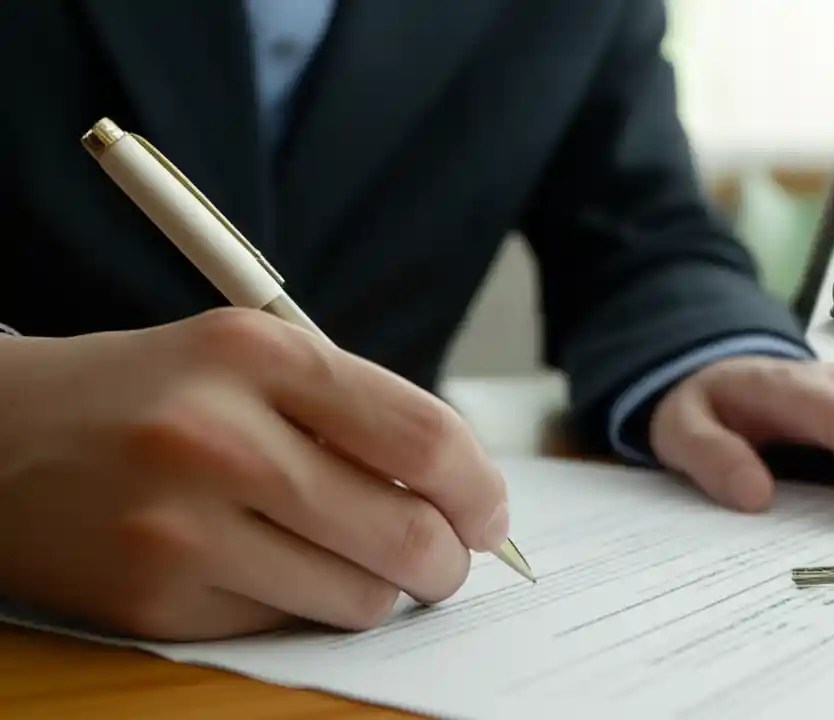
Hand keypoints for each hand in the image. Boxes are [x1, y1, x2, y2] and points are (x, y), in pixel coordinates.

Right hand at [0, 309, 507, 639]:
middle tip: (444, 562)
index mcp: (258, 352)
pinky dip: (303, 608)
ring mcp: (182, 523)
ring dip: (381, 593)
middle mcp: (220, 433)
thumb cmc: (147, 395)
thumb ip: (354, 411)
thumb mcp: (247, 358)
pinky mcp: (155, 598)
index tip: (489, 513)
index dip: (481, 489)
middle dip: (448, 561)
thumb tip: (462, 490)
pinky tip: (271, 570)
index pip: (426, 435)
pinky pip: (286, 624)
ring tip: (357, 566)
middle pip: (407, 532)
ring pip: (360, 597)